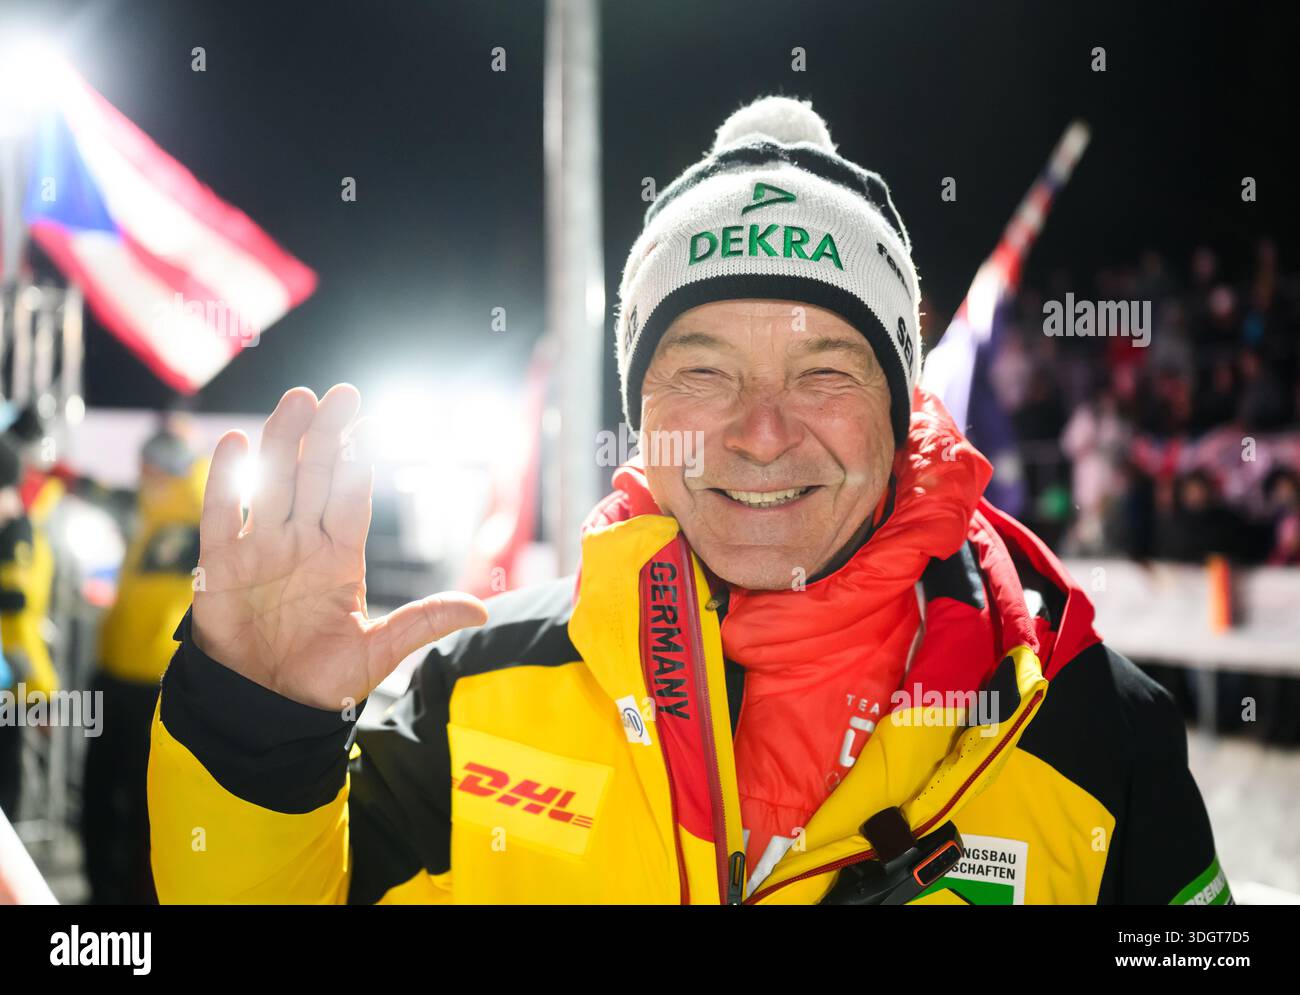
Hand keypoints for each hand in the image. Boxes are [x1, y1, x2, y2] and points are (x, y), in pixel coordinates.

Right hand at [190, 384, 486, 711]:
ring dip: (284, 443)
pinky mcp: (221, 568)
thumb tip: (481, 610)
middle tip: (339, 395)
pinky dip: (227, 482)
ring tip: (297, 401)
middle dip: (326, 438)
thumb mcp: (379, 652)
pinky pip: (223, 517)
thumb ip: (423, 624)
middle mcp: (301, 544)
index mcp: (340, 558)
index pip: (350, 499)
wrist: (265, 712)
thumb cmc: (321, 682)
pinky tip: (237, 445)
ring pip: (273, 485)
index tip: (372, 424)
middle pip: (314, 480)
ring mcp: (262, 551)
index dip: (359, 463)